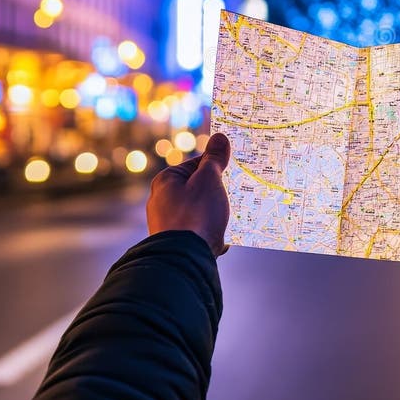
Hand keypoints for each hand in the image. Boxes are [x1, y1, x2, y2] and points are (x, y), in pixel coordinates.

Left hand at [147, 132, 230, 257]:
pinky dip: (212, 232)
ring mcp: (169, 224)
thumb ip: (214, 159)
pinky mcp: (178, 242)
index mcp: (166, 181)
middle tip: (237, 192)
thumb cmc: (195, 214)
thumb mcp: (208, 180)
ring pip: (200, 211)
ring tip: (232, 216)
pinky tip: (223, 237)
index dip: (217, 165)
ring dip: (217, 213)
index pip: (196, 163)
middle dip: (218, 191)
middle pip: (198, 188)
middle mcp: (162, 201)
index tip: (235, 168)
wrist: (184, 261)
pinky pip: (199, 231)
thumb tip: (219, 137)